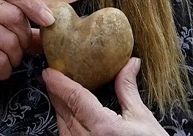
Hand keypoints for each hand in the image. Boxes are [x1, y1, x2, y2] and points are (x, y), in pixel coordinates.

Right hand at [0, 0, 52, 107]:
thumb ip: (32, 27)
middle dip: (23, 38)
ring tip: (6, 61)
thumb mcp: (12, 34)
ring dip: (14, 56)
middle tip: (19, 50)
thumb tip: (59, 23)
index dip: (34, 4)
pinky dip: (4, 68)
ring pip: (8, 39)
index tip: (50, 20)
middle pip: (14, 16)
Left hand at [45, 57, 168, 135]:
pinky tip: (69, 113)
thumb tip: (130, 63)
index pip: (75, 99)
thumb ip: (128, 90)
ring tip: (60, 91)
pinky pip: (67, 135)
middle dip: (56, 92)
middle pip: (64, 111)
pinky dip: (66, 121)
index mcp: (103, 128)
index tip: (50, 71)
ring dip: (60, 107)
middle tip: (54, 74)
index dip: (60, 83)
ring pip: (62, 125)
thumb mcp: (142, 117)